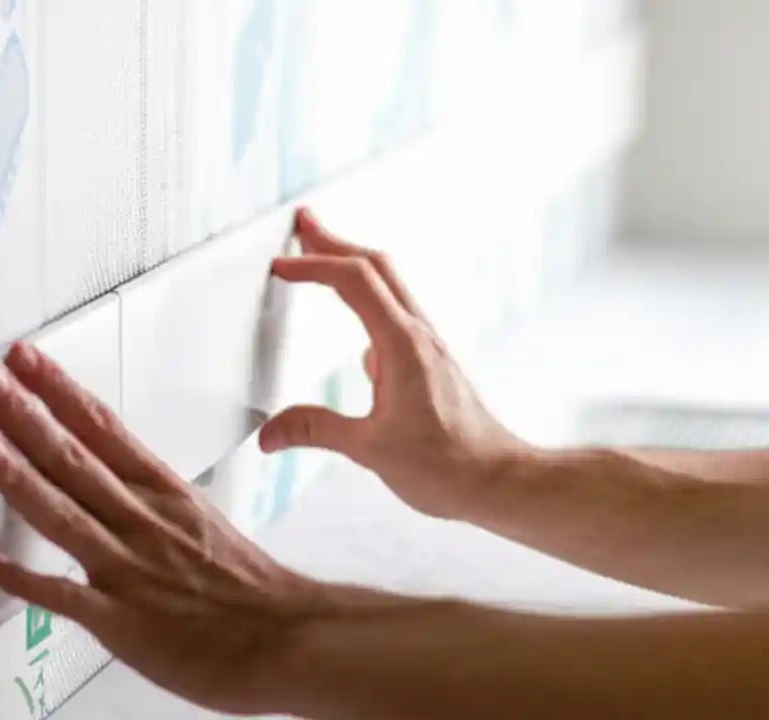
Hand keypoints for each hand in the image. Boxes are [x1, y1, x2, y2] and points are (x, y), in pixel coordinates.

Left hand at [0, 343, 335, 714]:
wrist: (288, 637)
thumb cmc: (249, 587)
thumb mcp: (202, 522)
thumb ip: (154, 503)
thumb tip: (117, 484)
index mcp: (166, 492)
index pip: (105, 427)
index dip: (60, 391)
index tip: (28, 361)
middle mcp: (144, 520)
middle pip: (77, 458)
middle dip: (27, 415)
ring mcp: (129, 567)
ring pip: (63, 511)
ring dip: (17, 474)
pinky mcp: (119, 618)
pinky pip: (59, 594)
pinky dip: (19, 576)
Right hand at [260, 209, 527, 518]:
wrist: (498, 481)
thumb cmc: (449, 465)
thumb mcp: (370, 450)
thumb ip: (317, 432)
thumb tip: (270, 433)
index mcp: (402, 345)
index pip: (353, 281)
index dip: (313, 265)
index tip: (280, 266)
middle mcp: (418, 335)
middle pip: (375, 266)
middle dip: (335, 241)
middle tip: (303, 223)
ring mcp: (426, 346)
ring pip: (388, 285)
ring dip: (353, 263)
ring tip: (323, 254)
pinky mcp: (429, 362)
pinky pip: (395, 312)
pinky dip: (369, 296)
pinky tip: (358, 316)